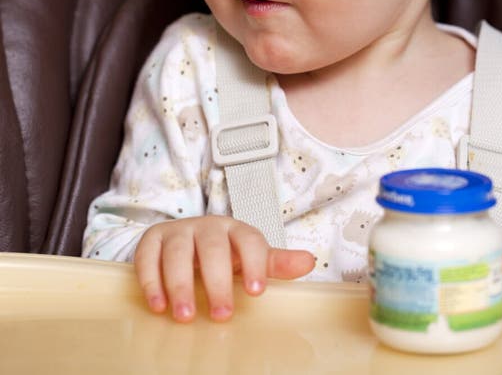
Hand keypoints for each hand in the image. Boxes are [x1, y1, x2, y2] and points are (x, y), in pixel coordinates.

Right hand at [134, 215, 314, 322]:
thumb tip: (310, 261)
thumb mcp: (250, 256)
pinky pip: (148, 257)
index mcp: (235, 230)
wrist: (182, 237)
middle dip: (217, 281)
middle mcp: (206, 227)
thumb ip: (276, 262)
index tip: (256, 290)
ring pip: (178, 253)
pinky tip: (158, 305)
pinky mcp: (152, 241)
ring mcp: (178, 232)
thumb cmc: (223, 252)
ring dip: (181, 285)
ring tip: (186, 317)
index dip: (254, 263)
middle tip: (221, 314)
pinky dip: (152, 281)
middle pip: (212, 249)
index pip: (249, 240)